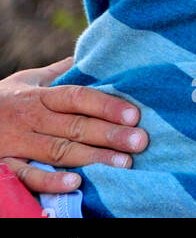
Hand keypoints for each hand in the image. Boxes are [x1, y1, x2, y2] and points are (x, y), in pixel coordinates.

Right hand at [0, 57, 148, 193]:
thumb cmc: (3, 99)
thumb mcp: (28, 80)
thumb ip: (60, 72)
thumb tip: (90, 54)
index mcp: (41, 96)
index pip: (78, 98)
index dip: (106, 106)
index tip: (134, 115)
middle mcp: (32, 119)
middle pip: (76, 126)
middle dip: (110, 134)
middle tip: (140, 142)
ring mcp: (18, 143)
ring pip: (59, 151)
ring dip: (93, 158)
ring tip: (124, 164)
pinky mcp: (4, 164)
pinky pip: (27, 175)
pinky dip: (50, 180)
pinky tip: (76, 183)